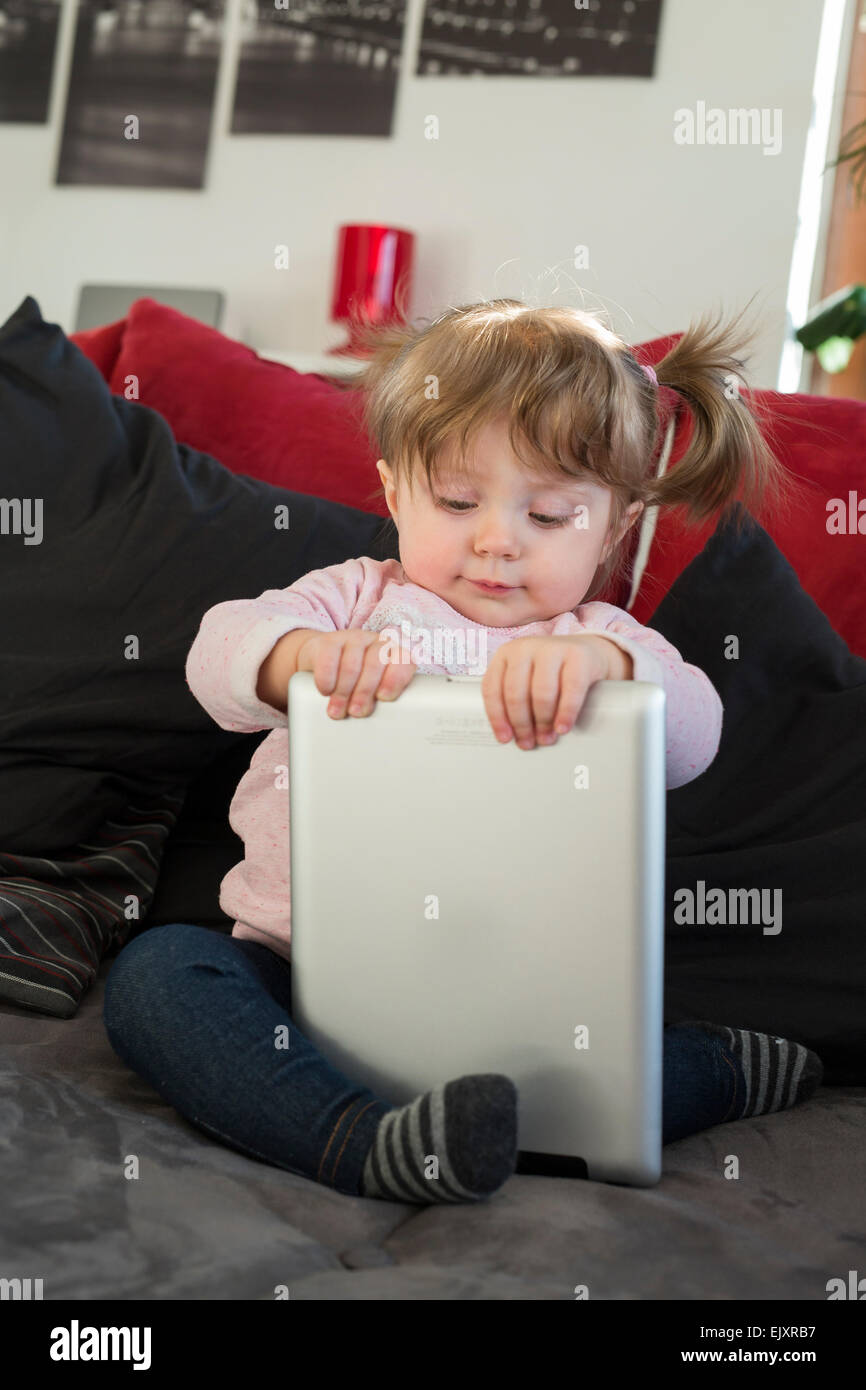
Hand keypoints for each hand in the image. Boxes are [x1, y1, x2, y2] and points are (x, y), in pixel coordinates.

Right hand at [296, 630, 417, 718]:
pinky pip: (329, 659)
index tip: (384, 697)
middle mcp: (376, 644)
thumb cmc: (355, 681)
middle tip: (357, 712)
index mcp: (394, 655)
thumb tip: (382, 728)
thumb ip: (382, 700)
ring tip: (338, 710)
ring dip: (344, 691)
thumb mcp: (373, 689)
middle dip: (365, 691)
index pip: (403, 660)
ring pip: (352, 664)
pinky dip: (327, 678)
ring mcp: (352, 639)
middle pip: (376, 663)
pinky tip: (326, 691)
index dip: (395, 678)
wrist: (322, 659)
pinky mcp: (328, 641)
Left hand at [480, 635, 614, 749]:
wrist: (587, 652)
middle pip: (515, 694)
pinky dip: (566, 713)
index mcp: (506, 654)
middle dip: (521, 724)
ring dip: (543, 722)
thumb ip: (515, 698)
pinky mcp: (577, 655)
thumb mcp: (527, 678)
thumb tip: (512, 734)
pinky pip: (570, 690)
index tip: (505, 737)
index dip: (497, 718)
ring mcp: (552, 649)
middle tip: (528, 741)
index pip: (492, 689)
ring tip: (546, 737)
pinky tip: (562, 727)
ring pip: (541, 694)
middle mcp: (525, 648)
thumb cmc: (553, 671)